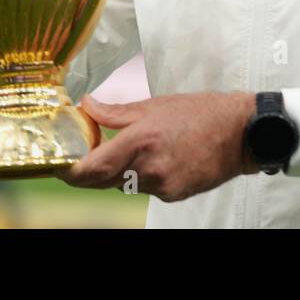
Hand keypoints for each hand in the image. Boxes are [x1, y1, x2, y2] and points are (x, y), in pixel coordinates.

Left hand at [56, 92, 257, 202]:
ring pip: (122, 184)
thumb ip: (116, 112)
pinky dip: (140, 175)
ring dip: (116, 171)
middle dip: (88, 170)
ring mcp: (162, 185)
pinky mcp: (173, 194)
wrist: (242, 134)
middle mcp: (149, 169)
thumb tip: (86, 106)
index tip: (57, 163)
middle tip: (81, 153)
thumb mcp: (156, 105)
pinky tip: (155, 157)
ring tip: (125, 149)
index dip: (68, 170)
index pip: (92, 168)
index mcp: (141, 141)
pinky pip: (144, 187)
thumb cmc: (201, 112)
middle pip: (102, 181)